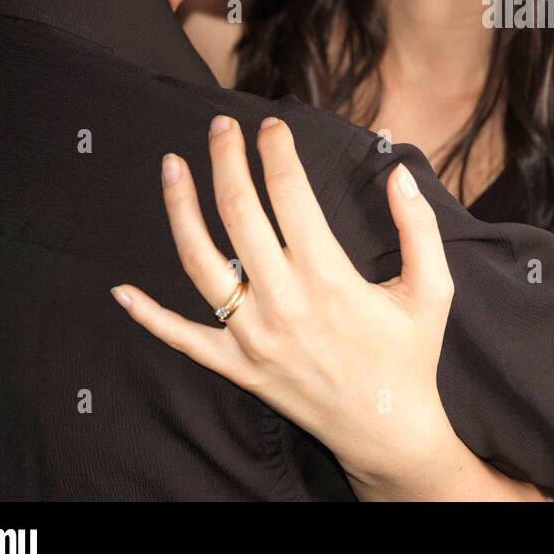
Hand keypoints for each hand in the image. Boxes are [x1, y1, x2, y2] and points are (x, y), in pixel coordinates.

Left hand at [110, 115, 458, 498]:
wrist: (387, 428)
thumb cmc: (409, 354)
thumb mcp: (432, 288)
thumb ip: (418, 226)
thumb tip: (400, 172)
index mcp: (330, 277)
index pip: (290, 193)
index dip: (277, 151)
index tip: (273, 125)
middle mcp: (283, 302)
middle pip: (238, 213)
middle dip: (226, 160)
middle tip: (221, 126)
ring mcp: (252, 336)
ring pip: (200, 262)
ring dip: (180, 208)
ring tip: (172, 166)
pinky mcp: (237, 365)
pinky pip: (182, 338)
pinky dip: (149, 316)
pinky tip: (122, 291)